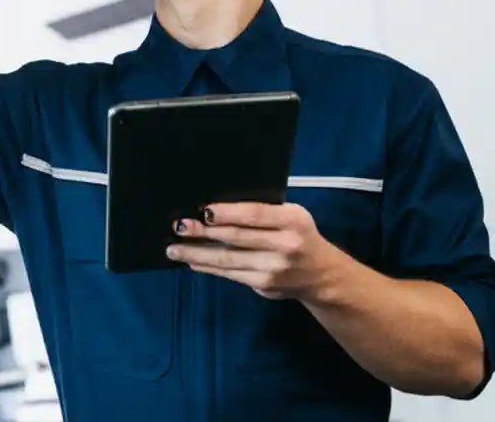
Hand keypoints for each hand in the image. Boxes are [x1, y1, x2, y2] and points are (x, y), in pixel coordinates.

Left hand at [166, 202, 344, 300]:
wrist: (320, 274)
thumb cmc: (299, 235)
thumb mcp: (291, 216)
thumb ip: (263, 211)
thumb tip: (216, 208)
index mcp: (292, 221)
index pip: (254, 215)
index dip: (227, 213)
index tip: (203, 210)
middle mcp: (284, 245)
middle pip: (236, 237)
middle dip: (204, 232)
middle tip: (179, 226)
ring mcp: (273, 269)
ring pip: (228, 259)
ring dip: (197, 253)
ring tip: (173, 249)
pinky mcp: (263, 285)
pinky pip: (229, 274)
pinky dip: (208, 267)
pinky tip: (192, 261)